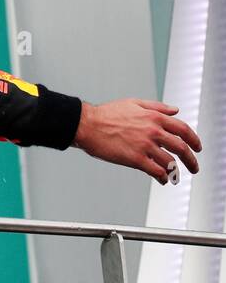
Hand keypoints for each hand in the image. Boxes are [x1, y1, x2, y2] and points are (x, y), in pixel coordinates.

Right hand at [73, 98, 200, 183]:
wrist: (86, 125)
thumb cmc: (106, 114)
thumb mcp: (133, 103)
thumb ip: (157, 106)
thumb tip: (175, 110)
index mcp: (154, 117)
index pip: (184, 130)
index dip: (194, 140)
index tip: (197, 148)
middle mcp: (153, 131)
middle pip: (181, 148)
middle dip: (191, 160)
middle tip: (193, 167)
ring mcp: (145, 145)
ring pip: (170, 162)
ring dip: (176, 171)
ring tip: (175, 176)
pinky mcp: (135, 159)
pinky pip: (156, 171)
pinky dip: (163, 177)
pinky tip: (162, 179)